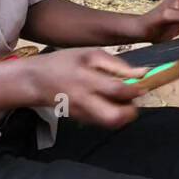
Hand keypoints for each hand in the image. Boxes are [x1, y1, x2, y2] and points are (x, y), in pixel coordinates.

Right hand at [21, 49, 147, 129]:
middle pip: (114, 118)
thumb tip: (143, 72)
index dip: (135, 89)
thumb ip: (117, 64)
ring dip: (124, 114)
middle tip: (133, 99)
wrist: (36, 81)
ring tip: (123, 100)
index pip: (117, 90)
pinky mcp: (82, 121)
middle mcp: (85, 101)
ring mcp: (83, 114)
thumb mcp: (90, 54)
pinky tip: (110, 102)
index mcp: (87, 80)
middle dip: (131, 111)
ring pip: (111, 123)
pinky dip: (113, 114)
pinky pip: (104, 123)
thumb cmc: (64, 63)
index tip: (142, 85)